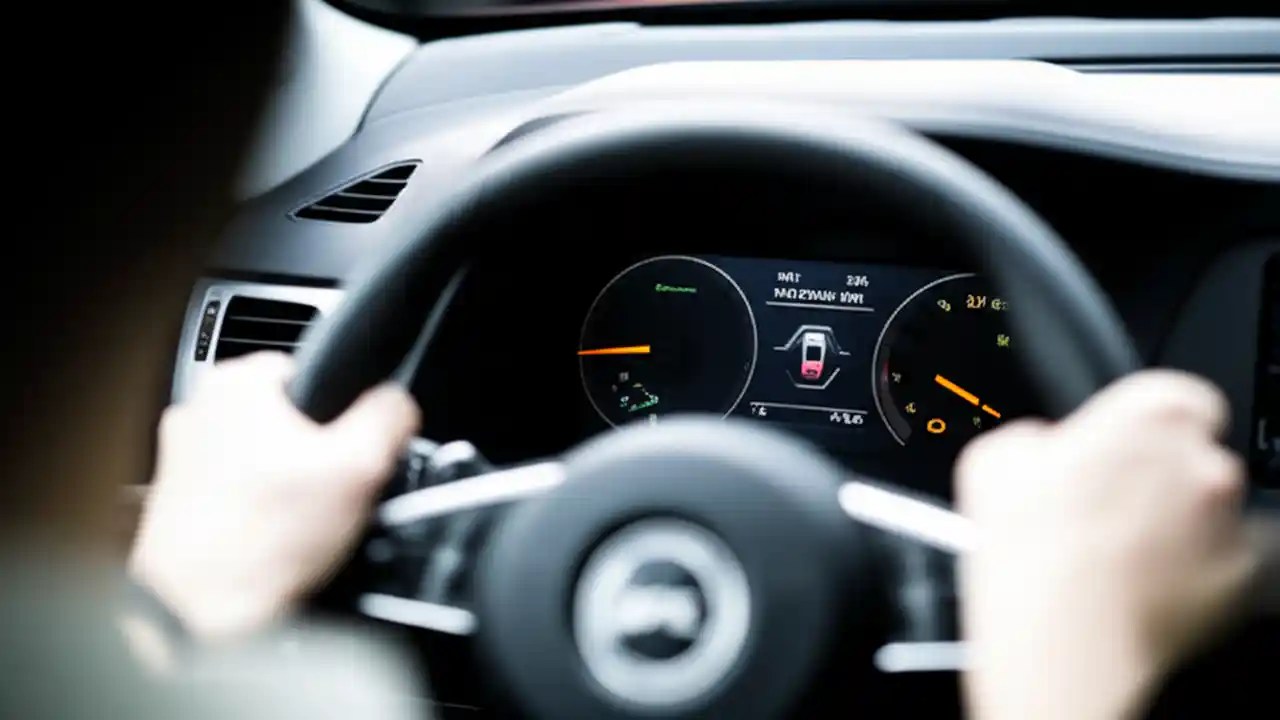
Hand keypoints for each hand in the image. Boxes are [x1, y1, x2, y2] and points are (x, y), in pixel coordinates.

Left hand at [130, 352, 419, 640]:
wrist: (199, 615)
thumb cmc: (264, 544)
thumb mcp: (361, 468)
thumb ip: (390, 416)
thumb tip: (398, 401)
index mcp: (237, 380)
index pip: (317, 372)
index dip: (346, 418)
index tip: (347, 458)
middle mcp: (199, 407)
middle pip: (292, 418)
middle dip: (316, 455)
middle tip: (326, 498)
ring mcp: (180, 454)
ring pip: (264, 455)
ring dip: (285, 483)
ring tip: (294, 524)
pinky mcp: (175, 496)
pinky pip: (237, 490)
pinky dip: (256, 509)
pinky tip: (268, 538)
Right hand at [955, 370, 1254, 719]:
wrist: (1061, 639)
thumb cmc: (1031, 552)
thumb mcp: (992, 460)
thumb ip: (1031, 437)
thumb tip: (1038, 448)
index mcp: (1152, 412)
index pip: (1175, 396)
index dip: (1141, 426)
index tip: (1116, 450)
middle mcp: (1204, 460)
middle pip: (1189, 455)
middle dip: (1151, 479)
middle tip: (1098, 512)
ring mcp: (1229, 522)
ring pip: (1202, 511)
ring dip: (1167, 526)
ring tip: (1108, 558)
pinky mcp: (1239, 579)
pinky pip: (1214, 564)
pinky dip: (1182, 572)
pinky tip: (1130, 587)